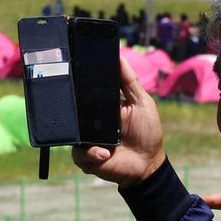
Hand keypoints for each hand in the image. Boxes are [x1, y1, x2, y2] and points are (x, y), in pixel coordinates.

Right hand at [71, 56, 164, 188]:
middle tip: (82, 109)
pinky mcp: (86, 158)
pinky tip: (106, 153)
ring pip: (72, 133)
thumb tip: (120, 56)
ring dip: (86, 137)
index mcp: (101, 108)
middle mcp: (90, 123)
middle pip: (73, 112)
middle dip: (74, 110)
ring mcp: (86, 140)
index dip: (80, 87)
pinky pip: (78, 153)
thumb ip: (130, 81)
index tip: (76, 75)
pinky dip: (91, 153)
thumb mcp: (141, 102)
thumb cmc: (147, 133)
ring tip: (103, 141)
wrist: (148, 165)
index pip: (85, 94)